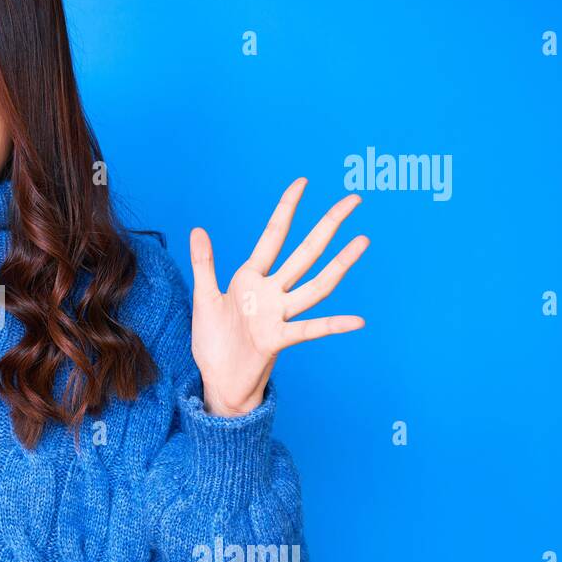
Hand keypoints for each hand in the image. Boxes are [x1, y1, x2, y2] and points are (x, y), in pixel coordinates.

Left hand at [186, 178, 368, 416]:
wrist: (217, 380)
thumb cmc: (214, 341)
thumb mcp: (203, 297)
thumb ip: (204, 264)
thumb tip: (198, 229)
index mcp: (251, 278)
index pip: (274, 235)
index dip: (287, 208)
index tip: (303, 181)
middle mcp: (271, 293)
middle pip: (305, 252)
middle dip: (328, 225)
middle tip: (354, 200)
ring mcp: (278, 315)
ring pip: (315, 284)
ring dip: (340, 264)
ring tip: (363, 240)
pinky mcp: (278, 339)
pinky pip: (309, 330)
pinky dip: (333, 325)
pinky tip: (358, 321)